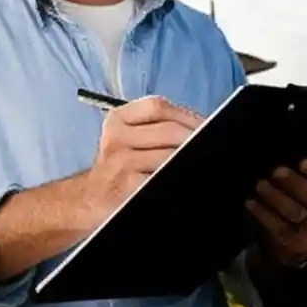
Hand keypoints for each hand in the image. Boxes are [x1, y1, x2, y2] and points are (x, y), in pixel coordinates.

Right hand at [84, 95, 204, 219]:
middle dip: (196, 138)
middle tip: (214, 147)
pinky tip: (186, 179)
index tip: (207, 126)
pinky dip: (181, 176)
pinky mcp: (129, 186)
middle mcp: (116, 137)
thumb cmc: (119, 167)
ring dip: (192, 159)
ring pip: (171, 155)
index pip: (157, 107)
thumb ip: (157, 127)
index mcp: (118, 119)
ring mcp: (122, 163)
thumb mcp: (127, 139)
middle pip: (169, 130)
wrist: (91, 199)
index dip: (187, 115)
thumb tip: (202, 126)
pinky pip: (166, 176)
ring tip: (201, 163)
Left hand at [245, 158, 306, 266]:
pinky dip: (262, 213)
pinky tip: (251, 202)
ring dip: (275, 196)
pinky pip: (277, 227)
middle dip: (293, 183)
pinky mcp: (297, 247)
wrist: (301, 244)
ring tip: (260, 184)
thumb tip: (302, 144)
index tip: (303, 162)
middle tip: (276, 171)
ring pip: (295, 213)